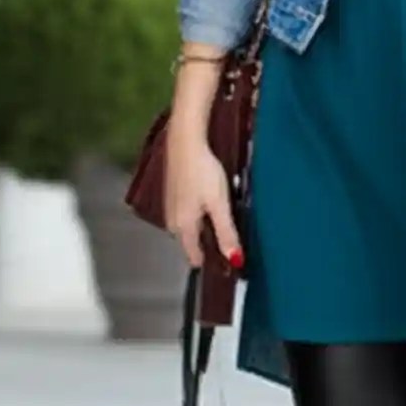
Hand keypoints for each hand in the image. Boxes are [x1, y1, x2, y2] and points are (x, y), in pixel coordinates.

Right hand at [164, 129, 241, 269]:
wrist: (186, 142)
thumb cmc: (203, 173)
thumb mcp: (220, 205)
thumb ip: (226, 233)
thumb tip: (234, 260)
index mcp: (183, 228)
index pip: (194, 256)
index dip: (212, 262)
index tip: (230, 263)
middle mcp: (172, 221)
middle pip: (192, 243)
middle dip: (210, 244)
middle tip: (232, 237)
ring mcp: (171, 208)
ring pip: (190, 228)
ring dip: (206, 228)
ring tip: (224, 217)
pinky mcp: (173, 195)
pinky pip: (188, 215)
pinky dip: (200, 215)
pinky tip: (211, 203)